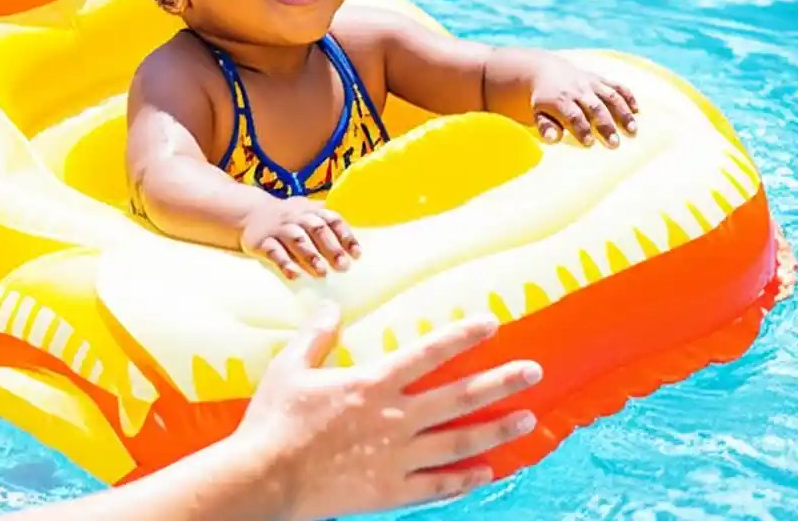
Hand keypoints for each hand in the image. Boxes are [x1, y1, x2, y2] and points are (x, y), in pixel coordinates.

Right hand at [234, 303, 541, 520]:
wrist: (264, 478)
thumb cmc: (273, 421)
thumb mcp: (289, 368)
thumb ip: (315, 337)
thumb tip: (331, 307)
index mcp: (372, 385)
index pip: (428, 353)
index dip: (462, 336)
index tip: (492, 324)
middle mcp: (394, 418)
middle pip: (459, 396)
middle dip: (500, 382)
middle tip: (534, 371)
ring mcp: (396, 457)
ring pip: (459, 441)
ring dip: (497, 429)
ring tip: (527, 419)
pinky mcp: (390, 490)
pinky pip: (437, 485)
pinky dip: (465, 479)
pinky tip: (488, 472)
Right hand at [239, 197, 359, 278]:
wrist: (250, 213)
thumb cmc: (289, 218)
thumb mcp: (307, 212)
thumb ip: (328, 223)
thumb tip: (354, 246)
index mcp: (310, 210)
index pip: (332, 219)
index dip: (345, 235)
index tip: (356, 254)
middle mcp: (296, 217)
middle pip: (316, 229)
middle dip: (331, 247)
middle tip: (343, 266)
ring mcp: (278, 228)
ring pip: (296, 239)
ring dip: (310, 255)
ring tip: (322, 272)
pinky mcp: (262, 241)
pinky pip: (273, 251)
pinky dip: (284, 263)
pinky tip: (294, 275)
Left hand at [527, 51, 638, 147]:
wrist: (544, 71)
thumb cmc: (543, 100)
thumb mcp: (537, 113)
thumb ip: (545, 126)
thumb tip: (552, 138)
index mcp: (561, 100)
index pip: (574, 116)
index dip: (582, 129)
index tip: (589, 143)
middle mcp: (578, 90)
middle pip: (595, 108)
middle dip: (606, 125)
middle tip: (615, 143)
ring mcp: (591, 83)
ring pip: (610, 97)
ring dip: (623, 113)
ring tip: (632, 129)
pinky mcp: (599, 79)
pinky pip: (616, 85)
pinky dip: (628, 96)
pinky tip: (636, 110)